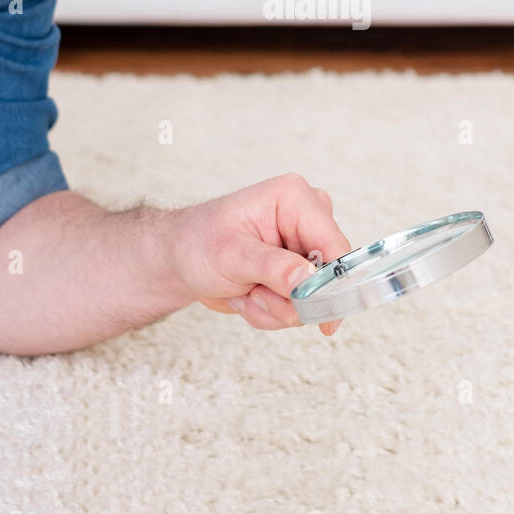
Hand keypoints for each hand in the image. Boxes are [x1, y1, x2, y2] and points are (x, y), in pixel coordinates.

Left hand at [166, 173, 350, 335]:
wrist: (179, 260)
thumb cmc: (198, 244)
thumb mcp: (232, 255)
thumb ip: (273, 268)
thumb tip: (309, 280)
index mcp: (295, 198)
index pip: (333, 244)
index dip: (331, 282)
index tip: (319, 314)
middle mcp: (307, 219)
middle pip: (327, 277)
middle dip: (288, 298)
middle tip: (254, 293)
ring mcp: (304, 246)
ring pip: (313, 299)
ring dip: (275, 307)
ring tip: (245, 291)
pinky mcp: (299, 270)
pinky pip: (301, 307)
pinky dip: (272, 310)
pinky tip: (248, 294)